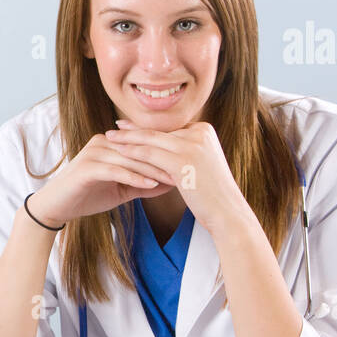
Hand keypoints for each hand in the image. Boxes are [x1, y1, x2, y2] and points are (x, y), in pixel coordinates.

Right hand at [26, 131, 176, 228]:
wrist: (57, 205)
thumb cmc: (88, 195)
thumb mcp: (122, 189)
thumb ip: (144, 183)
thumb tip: (172, 183)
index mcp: (112, 143)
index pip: (144, 145)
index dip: (167, 155)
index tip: (190, 166)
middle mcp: (103, 142)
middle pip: (140, 149)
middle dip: (165, 160)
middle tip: (189, 170)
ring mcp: (94, 152)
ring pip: (131, 159)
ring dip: (154, 169)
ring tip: (176, 178)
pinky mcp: (87, 167)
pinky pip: (117, 170)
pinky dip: (136, 177)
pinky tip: (152, 185)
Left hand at [102, 119, 251, 235]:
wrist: (227, 211)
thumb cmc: (212, 192)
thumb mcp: (200, 163)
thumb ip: (185, 150)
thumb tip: (163, 146)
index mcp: (204, 130)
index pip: (168, 127)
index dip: (146, 127)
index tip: (128, 125)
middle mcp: (199, 133)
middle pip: (159, 130)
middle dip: (134, 129)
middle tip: (115, 125)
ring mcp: (192, 145)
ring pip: (151, 139)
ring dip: (128, 138)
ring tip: (110, 137)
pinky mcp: (183, 161)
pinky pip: (151, 154)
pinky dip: (133, 152)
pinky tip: (119, 153)